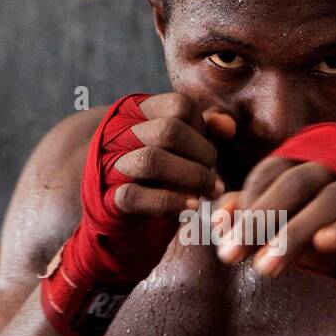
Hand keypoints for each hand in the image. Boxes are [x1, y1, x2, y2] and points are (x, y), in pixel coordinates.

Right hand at [40, 92, 220, 335]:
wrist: (120, 229)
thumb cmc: (155, 184)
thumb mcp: (180, 153)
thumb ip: (202, 134)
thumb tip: (229, 126)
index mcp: (135, 114)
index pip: (179, 106)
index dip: (203, 130)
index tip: (209, 153)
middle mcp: (117, 135)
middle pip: (169, 130)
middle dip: (202, 155)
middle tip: (214, 178)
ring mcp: (108, 166)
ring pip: (153, 159)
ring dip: (191, 177)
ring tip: (209, 192)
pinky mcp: (107, 199)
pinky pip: (138, 196)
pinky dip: (171, 202)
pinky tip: (192, 208)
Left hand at [214, 121, 335, 312]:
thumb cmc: (323, 225)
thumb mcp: (284, 224)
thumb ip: (252, 217)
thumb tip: (218, 218)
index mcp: (304, 161)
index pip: (269, 174)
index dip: (245, 208)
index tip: (225, 246)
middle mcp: (333, 166)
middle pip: (295, 183)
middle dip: (261, 220)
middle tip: (232, 257)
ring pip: (330, 199)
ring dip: (294, 233)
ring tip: (267, 269)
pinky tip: (323, 245)